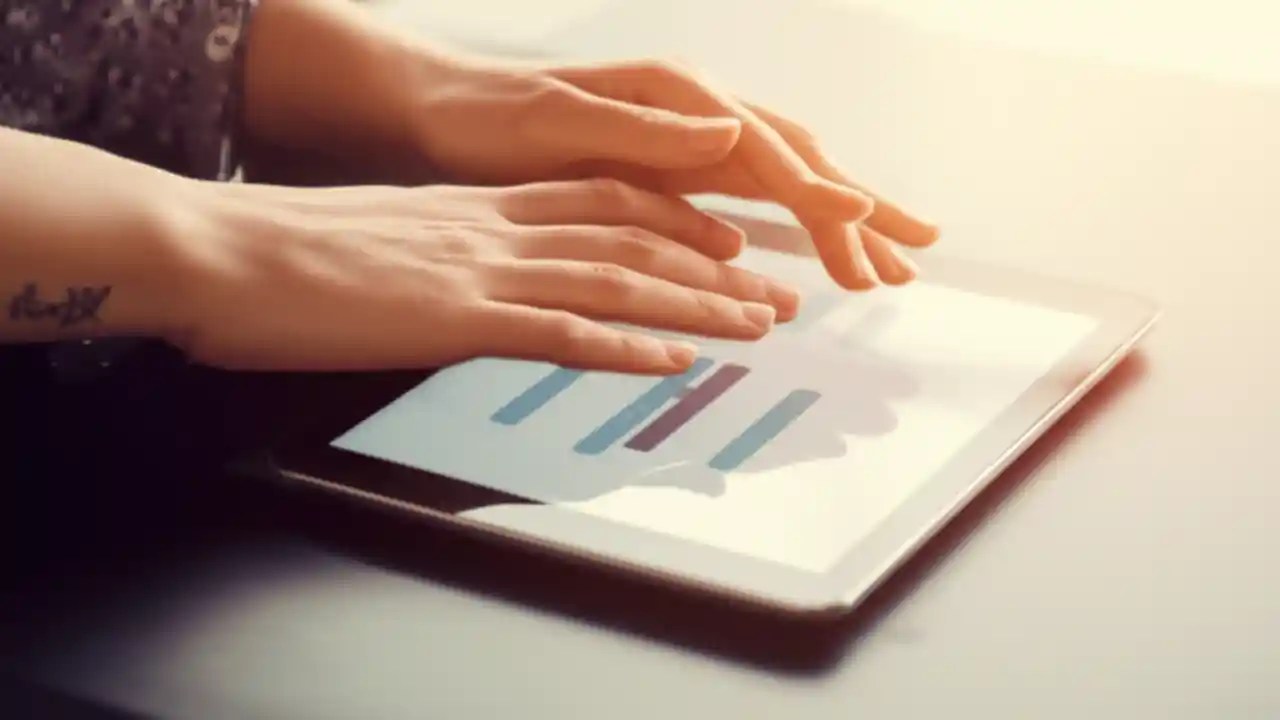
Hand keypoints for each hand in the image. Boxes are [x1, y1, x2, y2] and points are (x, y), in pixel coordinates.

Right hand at [165, 178, 800, 373]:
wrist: (221, 249)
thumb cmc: (284, 250)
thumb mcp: (381, 235)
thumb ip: (437, 250)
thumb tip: (462, 275)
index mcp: (478, 208)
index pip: (600, 203)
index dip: (675, 220)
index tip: (725, 238)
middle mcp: (494, 229)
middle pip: (631, 241)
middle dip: (714, 267)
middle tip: (776, 290)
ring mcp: (480, 272)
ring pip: (615, 281)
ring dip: (696, 305)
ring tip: (757, 324)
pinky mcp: (455, 318)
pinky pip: (560, 332)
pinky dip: (625, 347)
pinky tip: (673, 360)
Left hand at [406, 57, 939, 288]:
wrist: (446, 111)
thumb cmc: (492, 117)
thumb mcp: (560, 119)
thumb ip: (646, 128)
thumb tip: (731, 132)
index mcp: (678, 96)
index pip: (768, 147)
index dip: (819, 188)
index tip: (864, 224)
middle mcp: (696, 112)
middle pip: (799, 160)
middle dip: (860, 209)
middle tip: (917, 254)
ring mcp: (689, 139)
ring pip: (786, 179)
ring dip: (840, 220)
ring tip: (888, 262)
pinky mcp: (674, 166)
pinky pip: (751, 196)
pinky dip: (792, 222)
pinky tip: (809, 250)